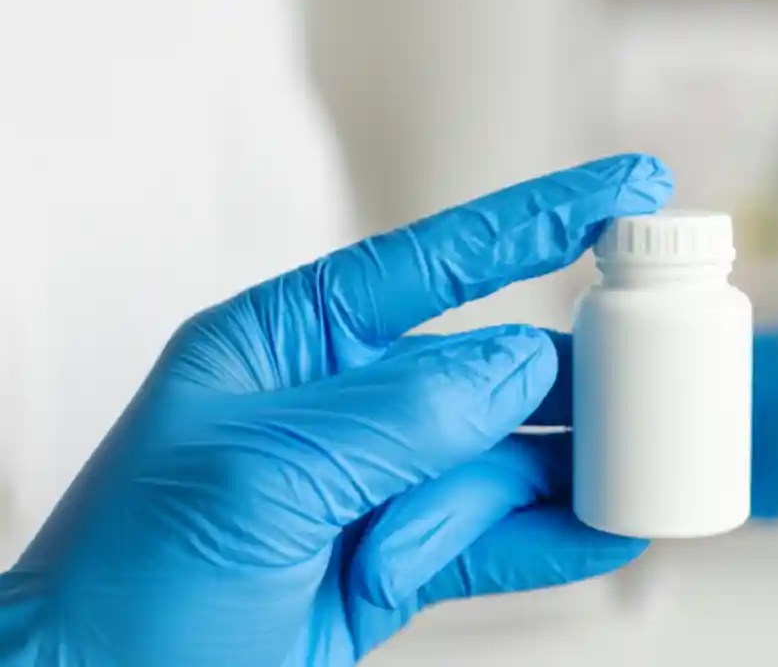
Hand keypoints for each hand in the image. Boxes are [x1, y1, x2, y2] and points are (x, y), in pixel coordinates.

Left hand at [0, 155, 672, 665]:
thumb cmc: (129, 589)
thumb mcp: (261, 476)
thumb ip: (400, 413)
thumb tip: (518, 366)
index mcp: (290, 345)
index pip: (436, 263)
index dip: (539, 221)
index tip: (626, 190)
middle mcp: (344, 406)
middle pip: (491, 367)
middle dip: (565, 379)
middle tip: (645, 374)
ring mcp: (378, 485)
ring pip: (505, 460)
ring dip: (563, 475)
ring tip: (631, 478)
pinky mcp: (399, 559)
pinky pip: (500, 537)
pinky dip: (556, 538)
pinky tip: (605, 532)